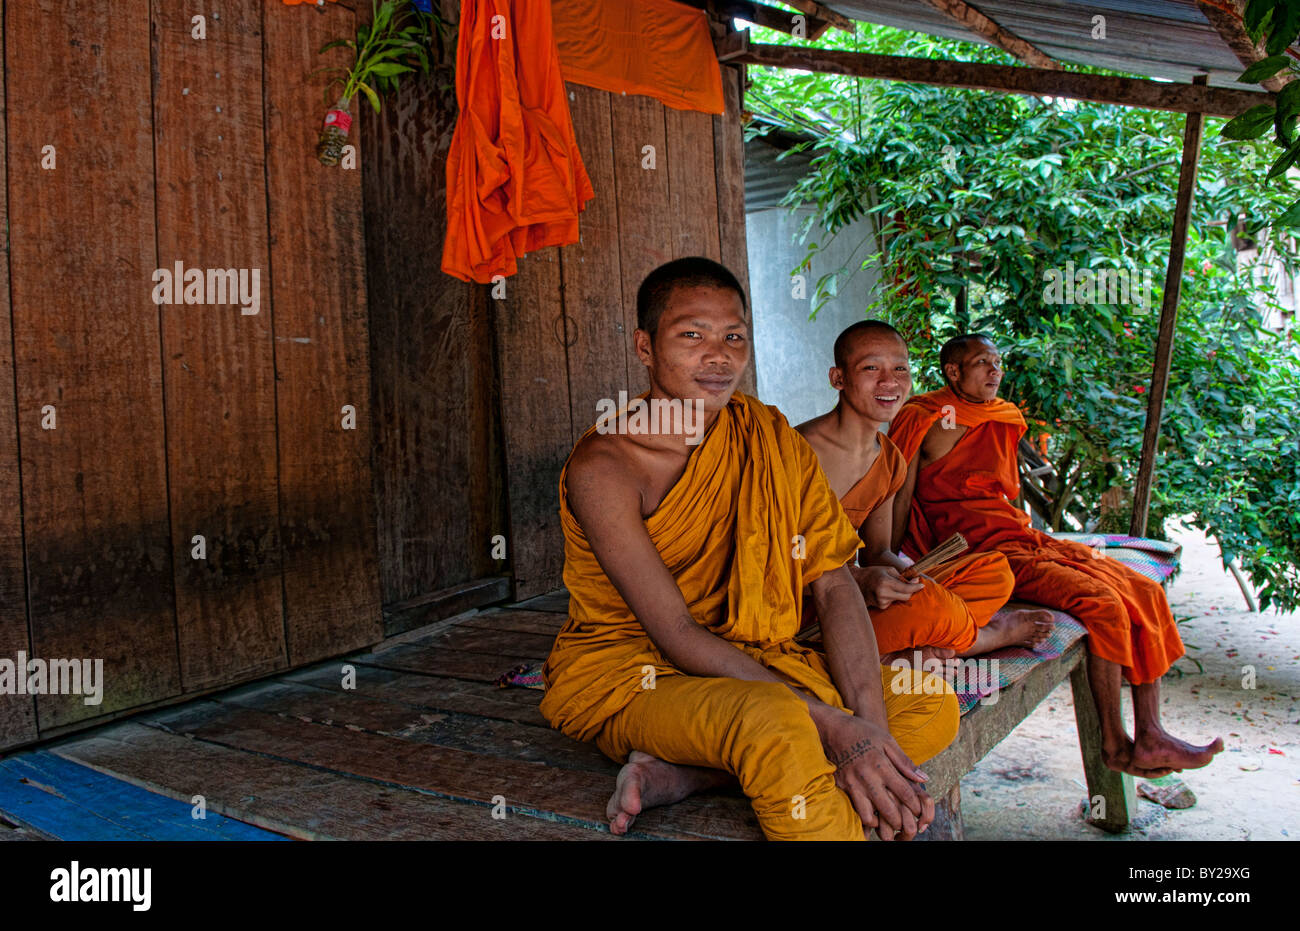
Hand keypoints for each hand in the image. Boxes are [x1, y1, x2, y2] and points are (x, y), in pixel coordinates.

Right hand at [820, 711, 932, 839]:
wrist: (833, 729)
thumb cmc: (863, 732)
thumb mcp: (887, 741)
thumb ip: (904, 762)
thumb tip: (924, 779)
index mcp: (881, 764)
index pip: (904, 792)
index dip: (915, 805)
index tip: (919, 812)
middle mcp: (867, 777)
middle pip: (888, 809)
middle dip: (899, 821)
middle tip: (905, 824)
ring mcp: (852, 783)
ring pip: (868, 815)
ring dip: (879, 822)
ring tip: (886, 822)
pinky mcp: (841, 786)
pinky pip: (853, 809)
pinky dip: (863, 816)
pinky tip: (870, 814)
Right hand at [851, 565, 923, 608]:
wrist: (857, 581)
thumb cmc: (874, 573)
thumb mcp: (888, 570)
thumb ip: (902, 577)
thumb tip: (916, 582)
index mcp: (885, 582)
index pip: (906, 588)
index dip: (916, 587)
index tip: (922, 585)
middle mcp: (883, 593)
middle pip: (906, 596)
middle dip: (911, 591)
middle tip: (912, 583)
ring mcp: (881, 601)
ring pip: (900, 599)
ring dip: (900, 593)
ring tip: (891, 586)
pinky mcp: (880, 606)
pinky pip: (893, 602)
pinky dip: (893, 597)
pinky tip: (885, 592)